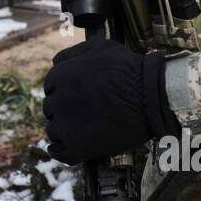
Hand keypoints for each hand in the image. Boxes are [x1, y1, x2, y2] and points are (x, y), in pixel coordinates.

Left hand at [41, 40, 177, 164]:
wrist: (151, 97)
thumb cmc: (128, 70)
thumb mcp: (100, 47)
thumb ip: (72, 53)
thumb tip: (54, 62)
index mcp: (59, 77)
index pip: (50, 87)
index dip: (64, 91)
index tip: (78, 95)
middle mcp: (57, 101)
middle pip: (51, 108)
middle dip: (65, 109)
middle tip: (85, 112)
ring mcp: (65, 126)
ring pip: (54, 130)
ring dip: (64, 129)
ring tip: (85, 128)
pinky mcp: (77, 148)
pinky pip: (59, 152)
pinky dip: (61, 150)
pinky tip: (71, 146)